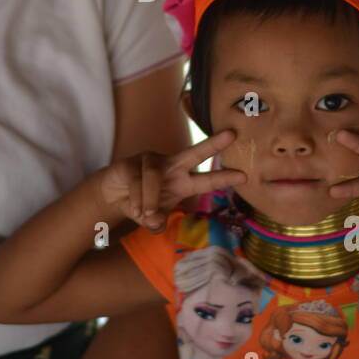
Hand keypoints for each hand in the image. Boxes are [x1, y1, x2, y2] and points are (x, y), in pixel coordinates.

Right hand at [99, 130, 246, 231]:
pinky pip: (137, 181)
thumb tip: (155, 220)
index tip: (245, 176)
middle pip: (194, 153)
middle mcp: (171, 167)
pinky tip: (134, 209)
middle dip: (213, 144)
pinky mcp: (132, 162)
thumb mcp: (152, 220)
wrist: (113, 196)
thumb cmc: (141, 204)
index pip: (207, 180)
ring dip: (149, 200)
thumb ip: (157, 223)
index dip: (224, 177)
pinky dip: (136, 200)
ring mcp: (152, 161)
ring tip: (144, 215)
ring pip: (154, 177)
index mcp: (183, 182)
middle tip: (232, 134)